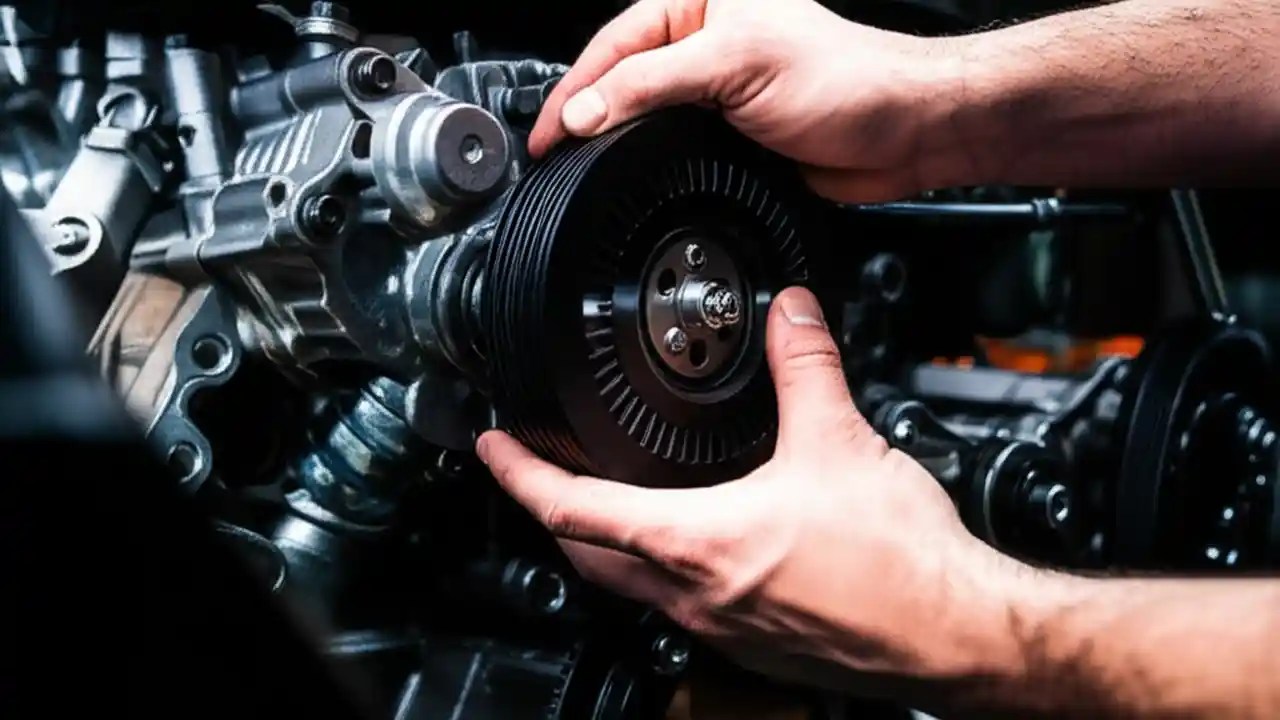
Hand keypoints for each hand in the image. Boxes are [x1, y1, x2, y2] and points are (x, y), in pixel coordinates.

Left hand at [477, 288, 1027, 694]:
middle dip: (552, 511)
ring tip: (608, 496)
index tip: (492, 447)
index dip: (519, 474)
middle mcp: (695, 596)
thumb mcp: (840, 442)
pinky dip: (666, 563)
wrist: (955, 634)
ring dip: (609, 538)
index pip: (572, 509)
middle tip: (539, 472)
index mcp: (697, 544)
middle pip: (587, 554)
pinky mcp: (757, 640)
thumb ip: (804, 365)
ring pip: (633, 583)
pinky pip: (683, 602)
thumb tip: (789, 314)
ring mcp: (722, 627)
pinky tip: (698, 539)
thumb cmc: (900, 566)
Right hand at [528, 0, 969, 201]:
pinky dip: (644, 162)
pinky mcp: (728, 131)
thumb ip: (652, 85)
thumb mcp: (735, 65)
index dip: (575, 87)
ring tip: (576, 166)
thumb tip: (585, 108)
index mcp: (703, 0)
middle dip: (584, 112)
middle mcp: (706, 37)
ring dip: (612, 140)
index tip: (546, 129)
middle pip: (622, 76)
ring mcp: (716, 87)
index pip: (616, 41)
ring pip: (643, 113)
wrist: (901, 134)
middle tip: (551, 151)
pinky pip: (670, 144)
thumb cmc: (846, 80)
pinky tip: (628, 176)